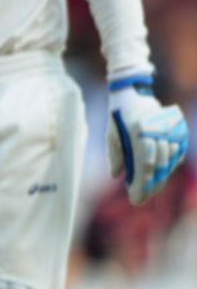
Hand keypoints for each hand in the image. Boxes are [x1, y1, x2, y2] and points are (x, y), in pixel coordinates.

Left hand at [106, 72, 188, 204]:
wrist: (133, 90)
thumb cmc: (118, 114)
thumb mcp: (111, 134)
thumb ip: (115, 156)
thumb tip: (117, 177)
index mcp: (137, 130)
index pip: (144, 164)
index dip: (141, 184)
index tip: (135, 199)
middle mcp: (155, 130)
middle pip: (158, 165)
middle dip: (151, 185)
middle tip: (142, 198)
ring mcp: (168, 128)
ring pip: (169, 160)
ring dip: (161, 178)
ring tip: (151, 190)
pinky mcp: (176, 128)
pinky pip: (177, 152)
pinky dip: (170, 165)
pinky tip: (162, 175)